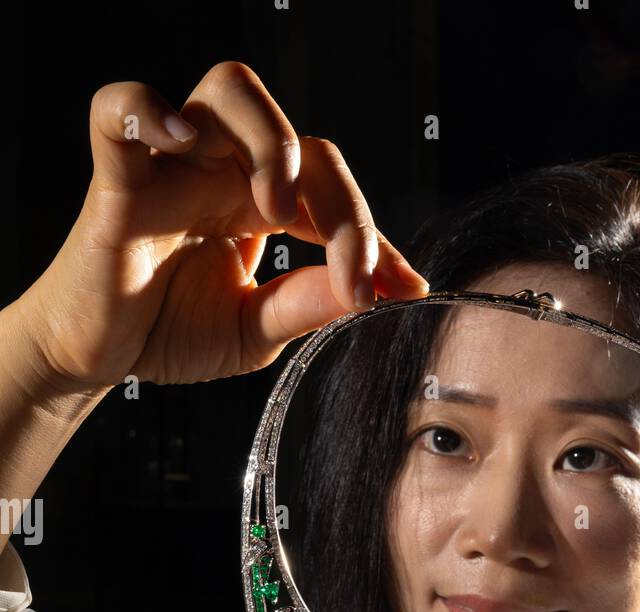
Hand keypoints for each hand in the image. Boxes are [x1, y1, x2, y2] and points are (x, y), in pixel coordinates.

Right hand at [14, 61, 428, 393]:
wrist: (97, 359)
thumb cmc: (167, 333)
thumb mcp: (253, 332)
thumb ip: (304, 306)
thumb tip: (369, 293)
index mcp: (259, 206)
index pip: (332, 193)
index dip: (374, 238)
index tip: (407, 289)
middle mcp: (223, 173)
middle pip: (301, 140)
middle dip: (343, 206)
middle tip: (352, 274)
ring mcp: (173, 167)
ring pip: (229, 92)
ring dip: (272, 144)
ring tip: (277, 212)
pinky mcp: (118, 179)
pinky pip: (120, 109)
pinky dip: (148, 108)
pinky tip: (183, 139)